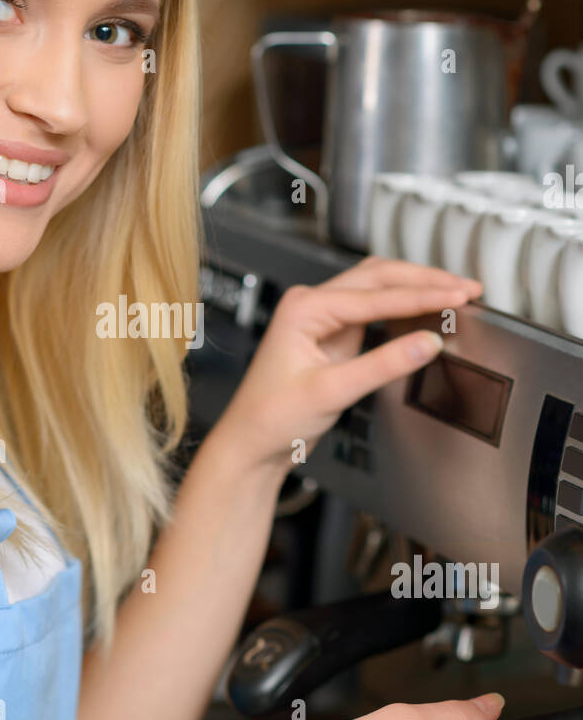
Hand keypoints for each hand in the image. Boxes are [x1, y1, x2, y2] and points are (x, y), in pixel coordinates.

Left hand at [214, 256, 481, 474]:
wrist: (251, 442)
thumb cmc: (272, 417)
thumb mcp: (331, 392)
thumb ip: (383, 365)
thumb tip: (427, 343)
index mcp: (305, 308)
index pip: (376, 296)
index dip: (421, 296)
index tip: (456, 296)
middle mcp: (312, 304)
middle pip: (379, 277)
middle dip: (425, 280)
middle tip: (466, 288)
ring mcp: (323, 317)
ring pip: (378, 287)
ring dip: (416, 288)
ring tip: (455, 292)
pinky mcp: (333, 334)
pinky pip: (375, 310)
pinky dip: (404, 307)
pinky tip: (427, 310)